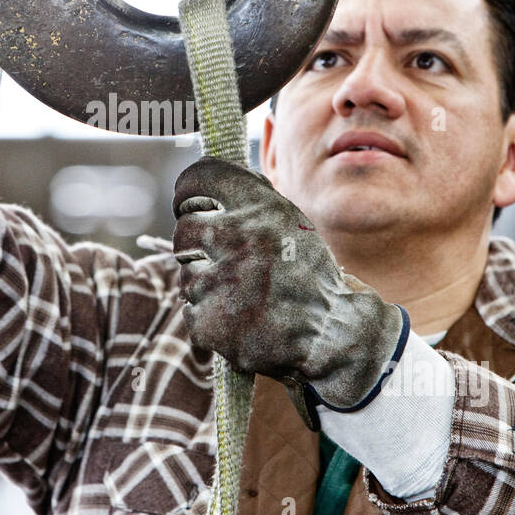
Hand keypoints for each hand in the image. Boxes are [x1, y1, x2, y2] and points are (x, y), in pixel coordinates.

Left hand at [171, 157, 409, 431]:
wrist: (329, 335)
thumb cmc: (308, 276)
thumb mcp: (291, 224)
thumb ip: (253, 200)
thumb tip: (211, 184)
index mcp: (260, 208)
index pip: (199, 178)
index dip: (189, 192)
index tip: (192, 205)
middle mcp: (237, 238)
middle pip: (185, 228)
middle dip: (198, 244)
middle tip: (223, 260)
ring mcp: (219, 282)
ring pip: (186, 272)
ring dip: (206, 282)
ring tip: (241, 294)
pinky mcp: (208, 322)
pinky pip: (190, 309)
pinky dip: (210, 315)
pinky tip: (239, 318)